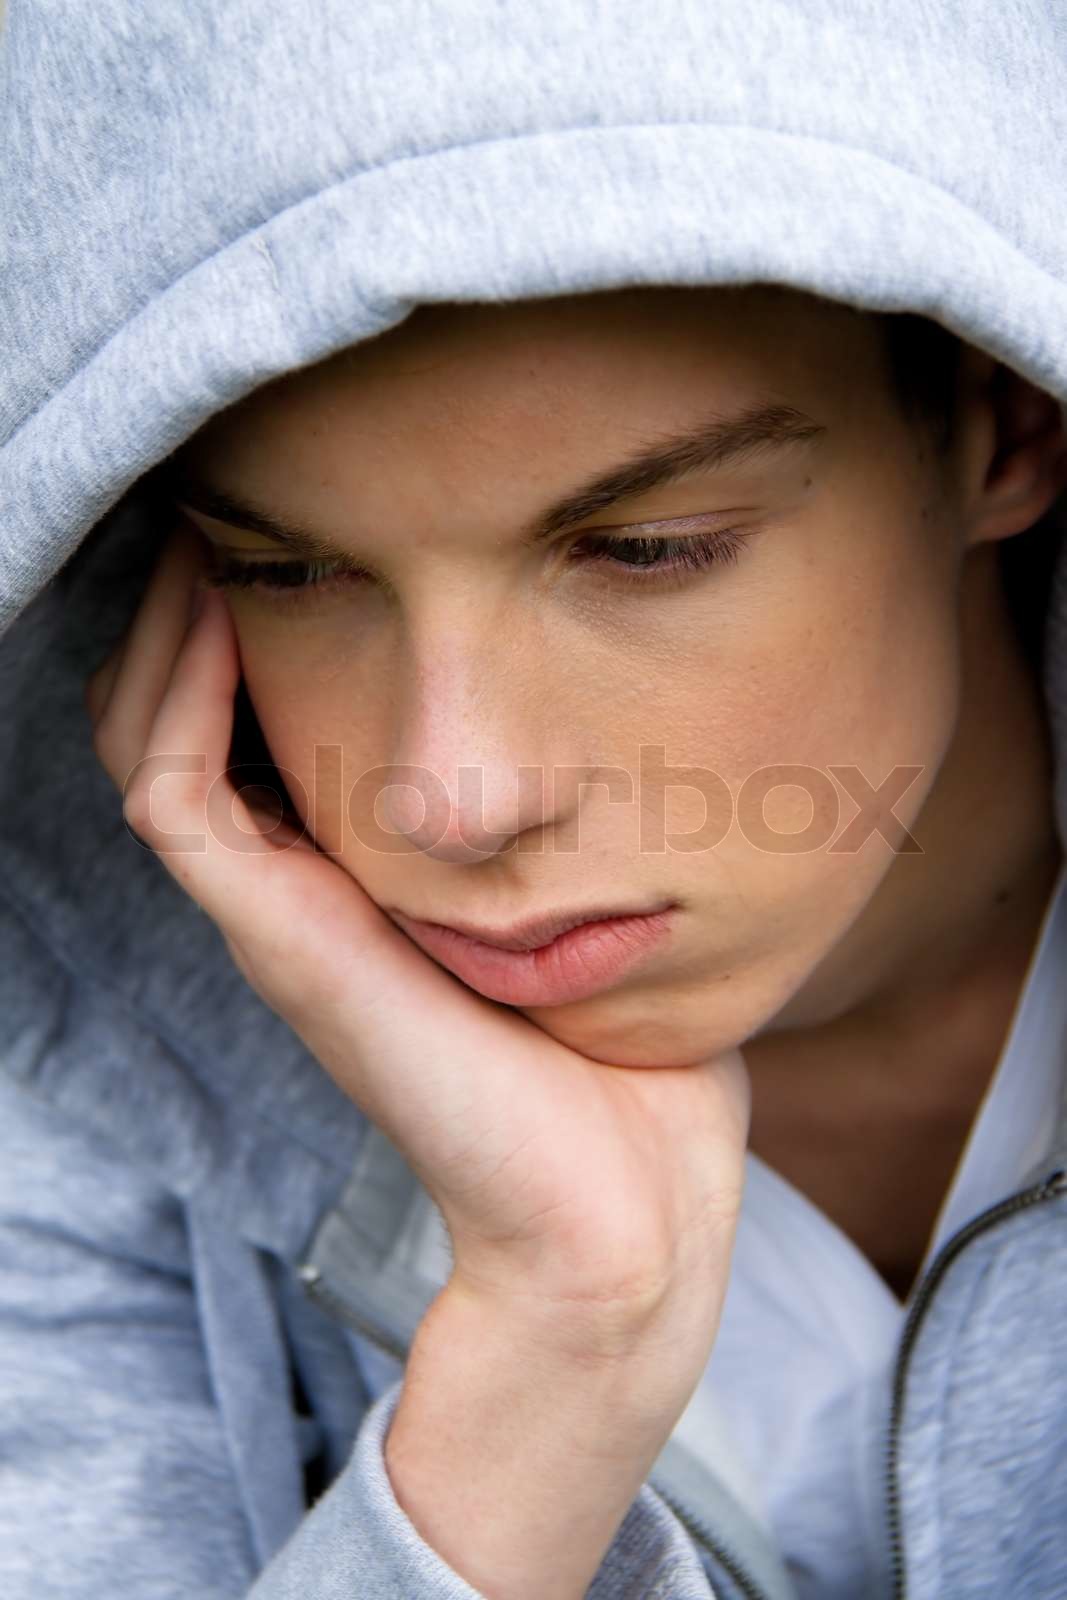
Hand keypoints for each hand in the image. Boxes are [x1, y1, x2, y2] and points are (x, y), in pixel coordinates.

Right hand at [86, 519, 750, 1360]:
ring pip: (149, 746)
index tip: (293, 524)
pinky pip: (179, 794)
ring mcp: (277, 916)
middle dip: (184, 606)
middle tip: (227, 502)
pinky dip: (184, 696)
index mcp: (351, 880)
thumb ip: (562, 823)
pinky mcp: (285, 939)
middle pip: (170, 723)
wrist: (621, 1201)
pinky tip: (233, 610)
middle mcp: (295, 890)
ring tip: (208, 532)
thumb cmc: (617, 1054)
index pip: (243, 731)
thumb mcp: (580, 900)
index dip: (240, 627)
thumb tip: (630, 719)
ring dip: (166, 633)